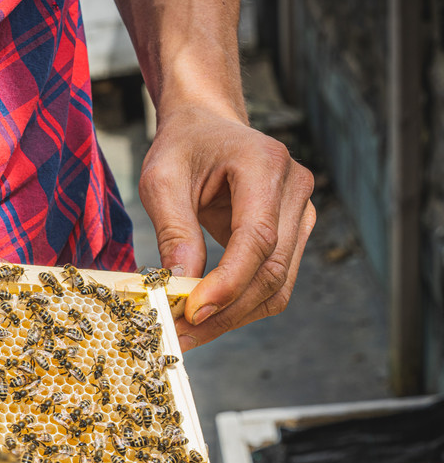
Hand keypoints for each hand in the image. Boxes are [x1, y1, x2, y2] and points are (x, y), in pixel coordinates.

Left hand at [139, 104, 315, 349]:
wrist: (207, 127)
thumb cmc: (183, 148)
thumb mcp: (162, 179)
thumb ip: (173, 229)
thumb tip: (180, 283)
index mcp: (265, 164)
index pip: (257, 237)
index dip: (228, 282)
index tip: (192, 312)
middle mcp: (295, 189)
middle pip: (272, 269)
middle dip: (226, 310)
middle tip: (179, 335)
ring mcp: (300, 214)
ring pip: (278, 285)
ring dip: (232, 317)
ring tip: (186, 334)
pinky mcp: (292, 235)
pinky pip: (273, 282)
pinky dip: (239, 306)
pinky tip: (204, 317)